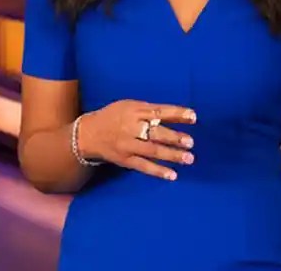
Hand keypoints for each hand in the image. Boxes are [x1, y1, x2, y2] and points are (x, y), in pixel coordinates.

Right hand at [77, 100, 196, 180]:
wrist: (87, 134)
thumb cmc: (114, 116)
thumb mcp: (130, 106)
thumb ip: (150, 110)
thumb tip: (178, 115)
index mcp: (134, 111)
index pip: (159, 112)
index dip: (177, 113)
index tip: (193, 116)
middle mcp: (131, 128)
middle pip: (156, 133)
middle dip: (175, 138)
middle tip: (191, 142)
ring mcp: (127, 145)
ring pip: (152, 151)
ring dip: (172, 155)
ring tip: (189, 158)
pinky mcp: (125, 160)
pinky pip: (143, 166)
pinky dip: (158, 171)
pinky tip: (173, 175)